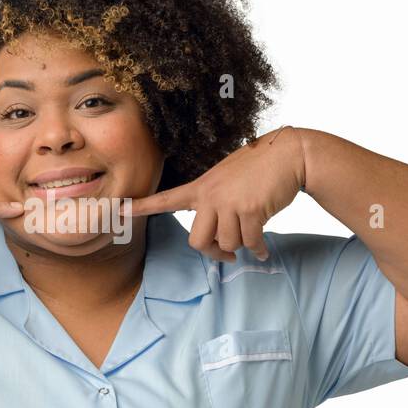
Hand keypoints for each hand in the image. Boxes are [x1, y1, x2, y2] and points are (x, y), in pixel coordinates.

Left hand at [125, 126, 304, 261]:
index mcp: (202, 187)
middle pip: (198, 242)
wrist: (289, 154)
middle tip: (227, 254)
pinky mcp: (250, 210)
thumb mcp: (228, 178)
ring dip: (243, 246)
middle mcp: (210, 196)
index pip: (166, 199)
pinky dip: (259, 250)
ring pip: (228, 245)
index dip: (142, 207)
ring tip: (254, 233)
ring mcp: (229, 203)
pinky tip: (264, 249)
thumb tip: (223, 239)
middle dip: (215, 252)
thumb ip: (217, 202)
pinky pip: (251, 243)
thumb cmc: (260, 167)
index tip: (117, 210)